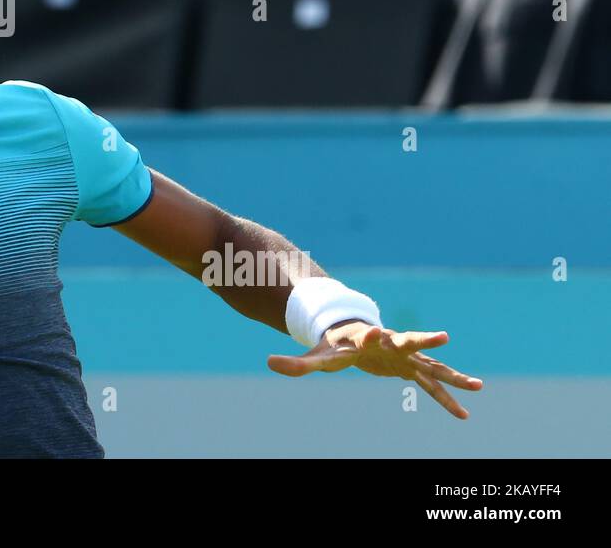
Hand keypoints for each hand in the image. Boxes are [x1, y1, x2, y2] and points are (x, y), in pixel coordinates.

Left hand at [267, 322, 483, 419]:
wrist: (353, 336)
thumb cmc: (334, 346)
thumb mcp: (316, 357)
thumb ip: (295, 362)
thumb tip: (268, 363)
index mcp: (364, 338)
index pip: (366, 336)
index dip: (369, 335)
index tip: (374, 331)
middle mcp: (389, 343)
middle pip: (408, 340)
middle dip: (423, 339)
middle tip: (444, 337)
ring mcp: (404, 355)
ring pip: (431, 364)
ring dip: (452, 375)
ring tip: (478, 386)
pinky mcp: (411, 368)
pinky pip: (432, 384)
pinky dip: (446, 396)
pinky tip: (463, 413)